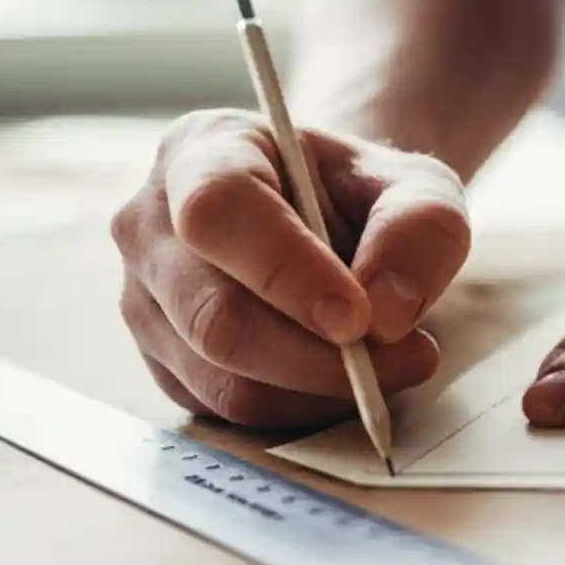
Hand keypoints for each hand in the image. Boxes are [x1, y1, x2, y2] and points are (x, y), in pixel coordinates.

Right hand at [112, 109, 468, 425]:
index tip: (359, 316)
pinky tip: (344, 377)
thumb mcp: (417, 187)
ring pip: (225, 380)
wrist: (329, 220)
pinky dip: (302, 408)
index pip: (218, 213)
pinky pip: (230, 412)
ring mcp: (145, 301)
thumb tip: (388, 314)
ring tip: (390, 363)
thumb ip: (420, 230)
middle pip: (214, 317)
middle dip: (319, 356)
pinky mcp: (165, 365)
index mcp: (202, 151)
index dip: (286, 272)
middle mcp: (151, 225)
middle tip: (407, 353)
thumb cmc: (362, 195)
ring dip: (322, 390)